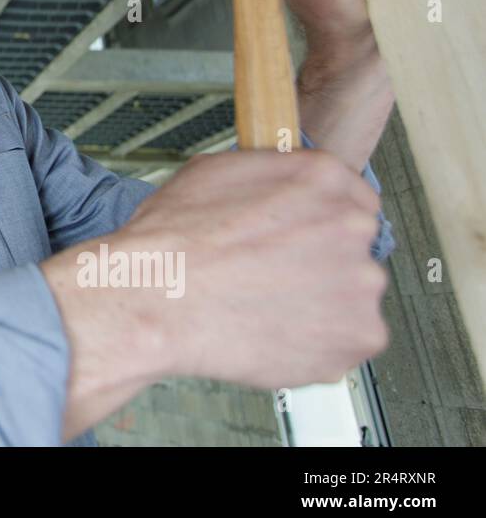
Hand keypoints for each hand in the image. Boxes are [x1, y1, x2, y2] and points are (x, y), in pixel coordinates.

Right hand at [122, 149, 387, 386]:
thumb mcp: (211, 173)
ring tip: (265, 308)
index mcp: (322, 179)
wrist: (155, 298)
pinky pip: (345, 340)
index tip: (305, 240)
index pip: (353, 198)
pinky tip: (274, 332)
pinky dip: (316, 343)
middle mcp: (352, 225)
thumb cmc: (172, 240)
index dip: (322, 223)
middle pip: (352, 248)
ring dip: (318, 304)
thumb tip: (276, 185)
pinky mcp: (360, 335)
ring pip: (349, 295)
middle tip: (272, 278)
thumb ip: (267, 175)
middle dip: (319, 264)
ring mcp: (361, 283)